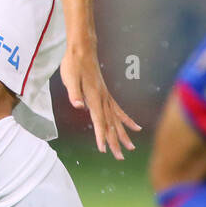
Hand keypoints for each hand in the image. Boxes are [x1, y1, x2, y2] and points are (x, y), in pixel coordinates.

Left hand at [60, 43, 140, 158]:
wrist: (82, 49)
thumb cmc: (74, 64)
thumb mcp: (69, 78)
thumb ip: (74, 93)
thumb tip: (78, 106)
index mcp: (94, 97)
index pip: (99, 120)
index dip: (101, 135)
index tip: (104, 149)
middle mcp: (103, 99)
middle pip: (110, 124)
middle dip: (114, 141)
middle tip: (119, 157)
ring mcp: (106, 96)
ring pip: (116, 120)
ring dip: (122, 134)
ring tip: (130, 148)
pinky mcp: (106, 94)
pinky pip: (119, 110)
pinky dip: (127, 120)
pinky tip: (135, 127)